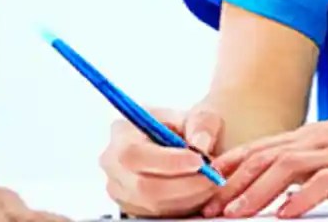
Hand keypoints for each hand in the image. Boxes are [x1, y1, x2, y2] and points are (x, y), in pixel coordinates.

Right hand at [100, 107, 224, 217]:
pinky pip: (158, 216)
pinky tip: (199, 192)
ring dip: (188, 197)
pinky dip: (184, 207)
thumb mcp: (199, 116)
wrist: (181, 146)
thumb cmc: (184, 129)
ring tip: (210, 182)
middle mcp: (113, 163)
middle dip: (184, 185)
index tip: (199, 161)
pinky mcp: (132, 208)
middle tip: (213, 178)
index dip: (168, 161)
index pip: (134, 154)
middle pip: (143, 187)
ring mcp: (120, 190)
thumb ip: (202, 124)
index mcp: (122, 132)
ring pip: (154, 205)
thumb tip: (200, 143)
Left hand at [204, 111, 327, 218]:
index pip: (260, 147)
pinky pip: (321, 184)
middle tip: (207, 205)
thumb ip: (318, 165)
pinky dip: (298, 200)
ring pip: (282, 169)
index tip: (208, 185)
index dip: (230, 166)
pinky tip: (284, 216)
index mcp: (314, 135)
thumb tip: (293, 185)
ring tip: (233, 214)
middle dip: (230, 183)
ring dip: (253, 192)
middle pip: (262, 157)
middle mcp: (319, 140)